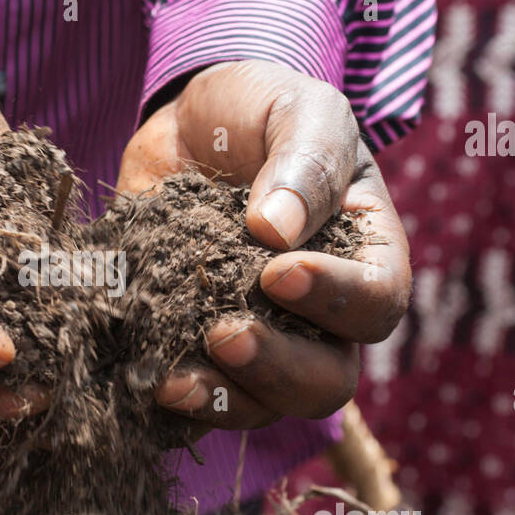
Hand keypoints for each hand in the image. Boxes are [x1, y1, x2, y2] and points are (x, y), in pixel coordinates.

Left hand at [116, 59, 410, 431]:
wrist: (183, 126)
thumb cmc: (258, 111)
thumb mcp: (293, 109)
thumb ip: (303, 160)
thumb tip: (278, 229)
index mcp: (364, 257)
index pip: (377, 303)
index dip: (337, 301)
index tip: (278, 272)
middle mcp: (320, 318)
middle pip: (326, 380)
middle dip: (277, 369)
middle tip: (224, 335)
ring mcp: (259, 341)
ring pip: (260, 405)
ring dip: (219, 400)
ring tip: (170, 380)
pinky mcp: (194, 351)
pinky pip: (194, 403)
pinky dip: (168, 404)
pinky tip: (138, 383)